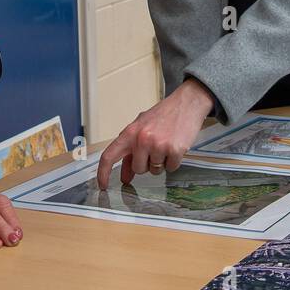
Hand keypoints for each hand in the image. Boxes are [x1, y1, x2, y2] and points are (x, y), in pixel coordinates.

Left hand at [95, 78, 214, 189]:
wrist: (186, 104)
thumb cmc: (162, 115)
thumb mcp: (141, 128)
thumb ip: (130, 150)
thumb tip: (125, 176)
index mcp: (130, 132)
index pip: (109, 155)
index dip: (103, 173)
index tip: (103, 185)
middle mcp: (142, 139)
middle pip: (138, 169)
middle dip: (146, 164)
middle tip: (155, 149)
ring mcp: (158, 145)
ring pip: (155, 170)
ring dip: (161, 162)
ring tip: (166, 144)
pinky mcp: (174, 150)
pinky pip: (171, 168)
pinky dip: (173, 161)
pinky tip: (175, 146)